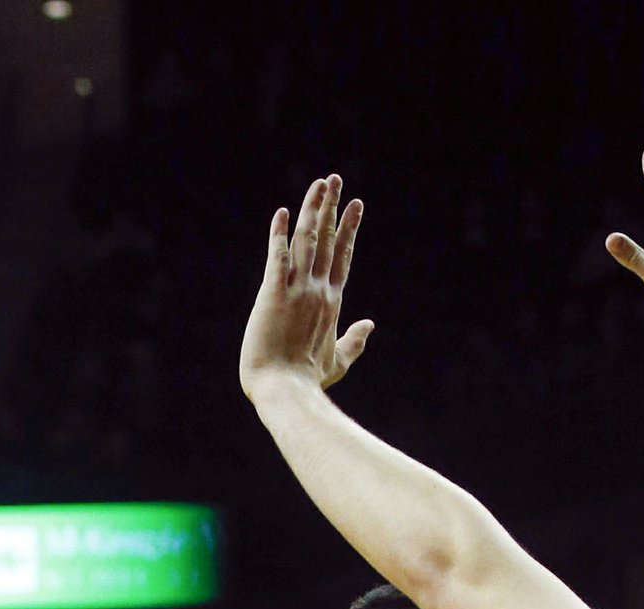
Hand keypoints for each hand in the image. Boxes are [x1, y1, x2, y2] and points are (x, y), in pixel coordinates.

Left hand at [239, 174, 373, 402]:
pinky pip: (277, 258)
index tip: (356, 204)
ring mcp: (296, 292)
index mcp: (331, 303)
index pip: (343, 257)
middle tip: (335, 179)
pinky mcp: (272, 296)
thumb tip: (371, 325)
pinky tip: (281, 213)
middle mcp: (317, 291)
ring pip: (307, 241)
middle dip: (332, 207)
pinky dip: (279, 235)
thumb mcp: (337, 363)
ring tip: (319, 184)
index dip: (350, 228)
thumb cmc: (308, 382)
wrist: (286, 394)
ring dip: (313, 210)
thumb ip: (355, 341)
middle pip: (327, 240)